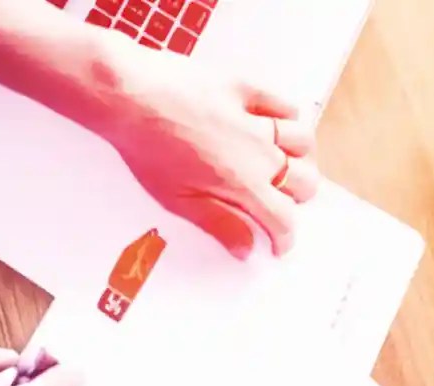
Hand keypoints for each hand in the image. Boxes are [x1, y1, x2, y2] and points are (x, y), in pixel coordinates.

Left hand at [94, 40, 320, 258]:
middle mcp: (260, 151)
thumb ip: (218, 224)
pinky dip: (287, 117)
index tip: (278, 244)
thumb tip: (246, 249)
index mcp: (245, 184)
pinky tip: (275, 124)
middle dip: (295, 199)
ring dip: (299, 157)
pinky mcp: (246, 88)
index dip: (285, 238)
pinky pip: (284, 104)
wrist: (128, 94)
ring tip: (282, 162)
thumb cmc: (147, 149)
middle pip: (305, 181)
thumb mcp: (177, 199)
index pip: (284, 218)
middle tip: (275, 200)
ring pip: (304, 141)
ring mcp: (256, 118)